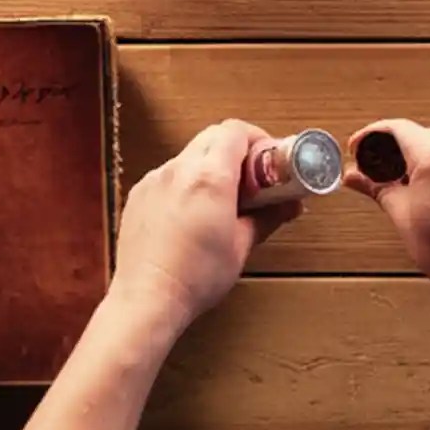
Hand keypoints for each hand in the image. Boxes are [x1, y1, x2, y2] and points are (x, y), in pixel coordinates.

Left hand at [110, 119, 300, 328]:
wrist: (148, 299)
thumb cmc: (195, 278)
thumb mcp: (241, 247)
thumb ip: (267, 218)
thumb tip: (290, 206)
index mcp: (210, 178)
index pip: (237, 131)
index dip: (258, 139)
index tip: (268, 161)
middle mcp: (179, 170)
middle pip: (214, 136)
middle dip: (237, 151)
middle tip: (252, 180)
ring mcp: (155, 180)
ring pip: (190, 154)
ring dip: (212, 166)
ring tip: (223, 200)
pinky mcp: (139, 194)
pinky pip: (170, 174)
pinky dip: (188, 182)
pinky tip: (194, 213)